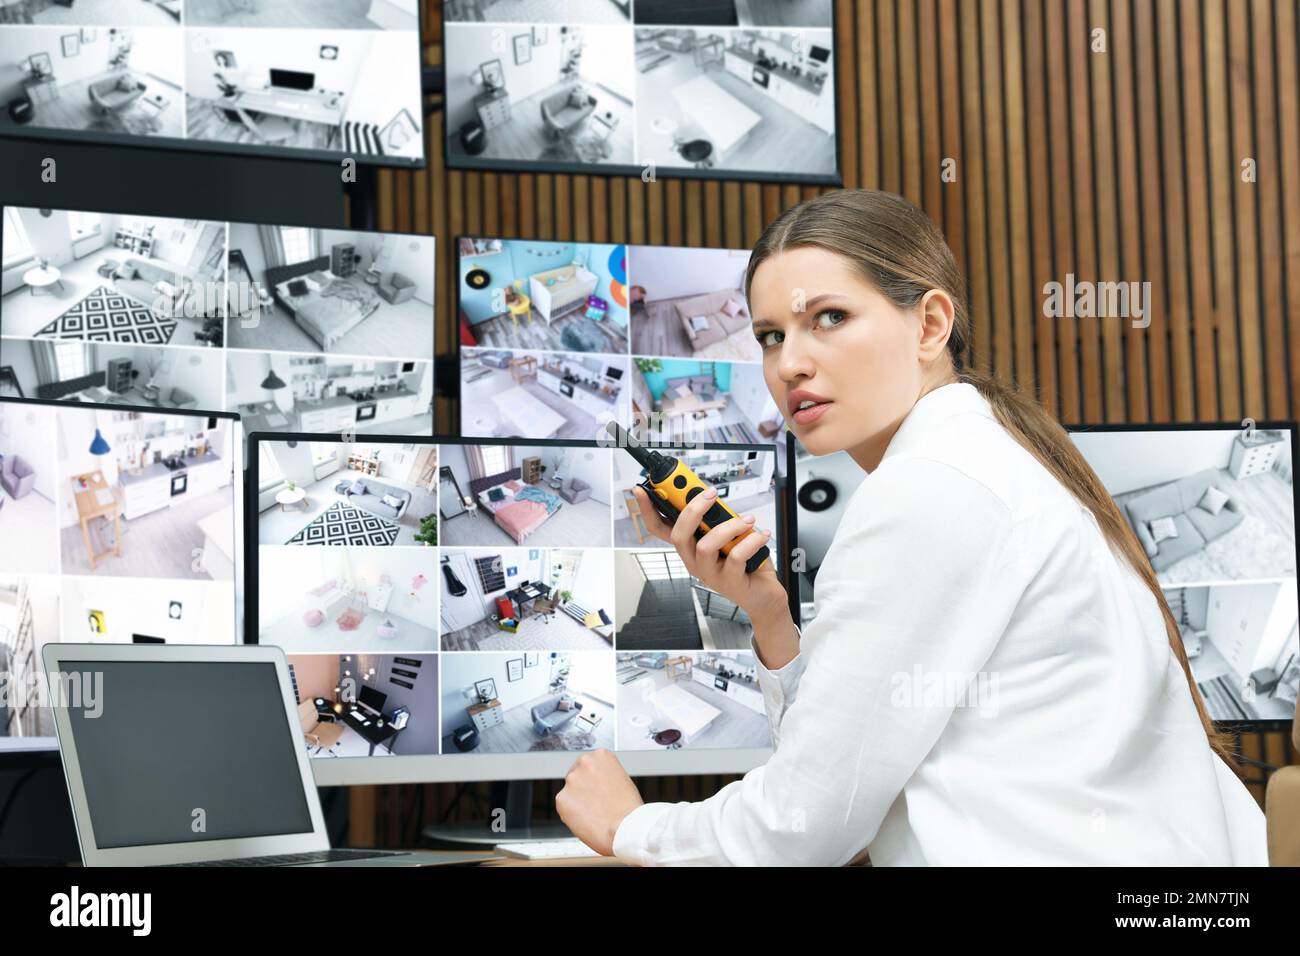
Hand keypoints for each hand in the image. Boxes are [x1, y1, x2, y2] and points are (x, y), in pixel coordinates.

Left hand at [555, 749, 643, 856]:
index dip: (593, 780)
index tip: (597, 788)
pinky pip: (564, 807)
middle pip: (576, 775)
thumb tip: (595, 782)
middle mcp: (584, 763)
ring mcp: (571, 780)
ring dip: (577, 802)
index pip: (588, 764)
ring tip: (594, 813)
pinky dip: (571, 815)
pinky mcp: (561, 799)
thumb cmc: (628, 809)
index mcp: (600, 755)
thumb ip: (604, 775)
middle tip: (596, 803)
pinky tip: (586, 819)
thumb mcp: (621, 780)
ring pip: (569, 792)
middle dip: (583, 789)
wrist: (624, 828)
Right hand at [632, 484, 789, 624]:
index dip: (647, 509)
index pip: (659, 529)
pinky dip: (751, 541)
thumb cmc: (745, 564)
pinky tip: (761, 536)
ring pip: (706, 546)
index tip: (641, 489)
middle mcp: (694, 562)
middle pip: (678, 535)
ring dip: (729, 527)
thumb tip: (712, 497)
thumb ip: (716, 520)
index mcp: (689, 548)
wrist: (763, 595)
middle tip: (710, 495)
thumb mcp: (727, 536)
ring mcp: (709, 574)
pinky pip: (736, 556)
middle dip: (693, 509)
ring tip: (747, 520)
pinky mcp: (729, 582)